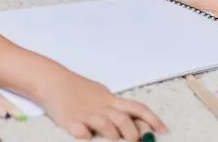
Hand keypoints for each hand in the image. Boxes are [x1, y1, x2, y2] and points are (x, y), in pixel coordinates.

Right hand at [39, 70, 166, 140]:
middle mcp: (101, 107)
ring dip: (114, 135)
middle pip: (124, 119)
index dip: (152, 120)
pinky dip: (85, 135)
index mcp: (111, 100)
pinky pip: (79, 130)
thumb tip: (138, 121)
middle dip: (134, 134)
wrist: (53, 81)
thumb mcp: (102, 95)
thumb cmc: (78, 89)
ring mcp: (86, 114)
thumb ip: (118, 108)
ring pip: (106, 125)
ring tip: (115, 141)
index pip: (137, 108)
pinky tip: (86, 137)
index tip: (164, 131)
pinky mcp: (70, 120)